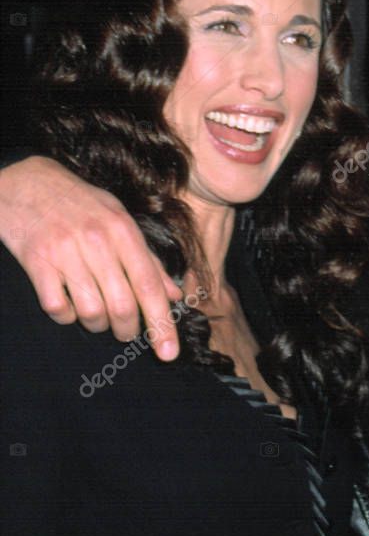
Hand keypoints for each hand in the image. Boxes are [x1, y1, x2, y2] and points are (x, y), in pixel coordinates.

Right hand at [0, 156, 182, 358]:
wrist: (27, 181)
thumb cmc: (80, 203)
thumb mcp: (120, 219)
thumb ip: (148, 259)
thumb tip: (174, 295)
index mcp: (123, 230)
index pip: (149, 286)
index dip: (162, 324)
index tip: (169, 353)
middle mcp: (97, 241)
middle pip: (122, 307)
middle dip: (128, 330)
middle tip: (126, 331)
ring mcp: (65, 252)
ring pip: (91, 312)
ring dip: (97, 325)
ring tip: (97, 315)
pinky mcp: (36, 262)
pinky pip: (57, 308)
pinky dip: (67, 316)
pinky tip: (69, 304)